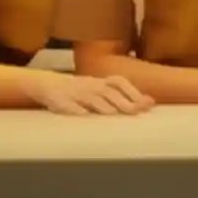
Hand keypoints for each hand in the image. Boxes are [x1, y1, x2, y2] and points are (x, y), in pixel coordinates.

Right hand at [26, 73, 154, 115]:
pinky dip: (76, 110)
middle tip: (136, 112)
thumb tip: (148, 102)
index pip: (119, 82)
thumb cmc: (81, 90)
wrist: (48, 84)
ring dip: (102, 105)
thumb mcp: (100, 88)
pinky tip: (84, 115)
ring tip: (113, 113)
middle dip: (122, 102)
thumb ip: (122, 95)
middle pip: (108, 92)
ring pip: (90, 98)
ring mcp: (75, 93)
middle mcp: (90, 86)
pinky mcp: (60, 101)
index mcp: (99, 82)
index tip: (147, 102)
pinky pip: (68, 105)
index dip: (133, 91)